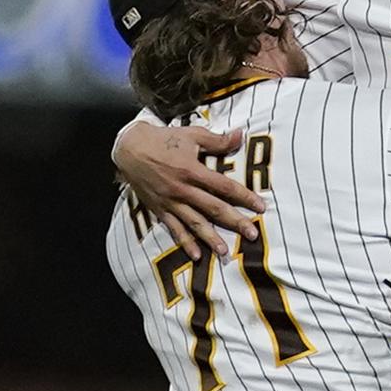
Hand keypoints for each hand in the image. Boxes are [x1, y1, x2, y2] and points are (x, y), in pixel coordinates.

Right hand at [114, 123, 259, 256]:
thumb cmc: (163, 139)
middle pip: (214, 208)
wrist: (130, 149)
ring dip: (211, 238)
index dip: (244, 197)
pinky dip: (185, 243)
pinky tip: (197, 255)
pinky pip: (174, 229)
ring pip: (195, 223)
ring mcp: (171, 202)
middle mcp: (183, 190)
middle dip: (235, 222)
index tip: (260, 207)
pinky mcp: (160, 210)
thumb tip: (241, 135)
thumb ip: (217, 140)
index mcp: (193, 170)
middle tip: (252, 234)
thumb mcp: (191, 135)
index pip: (224, 187)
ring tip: (225, 252)